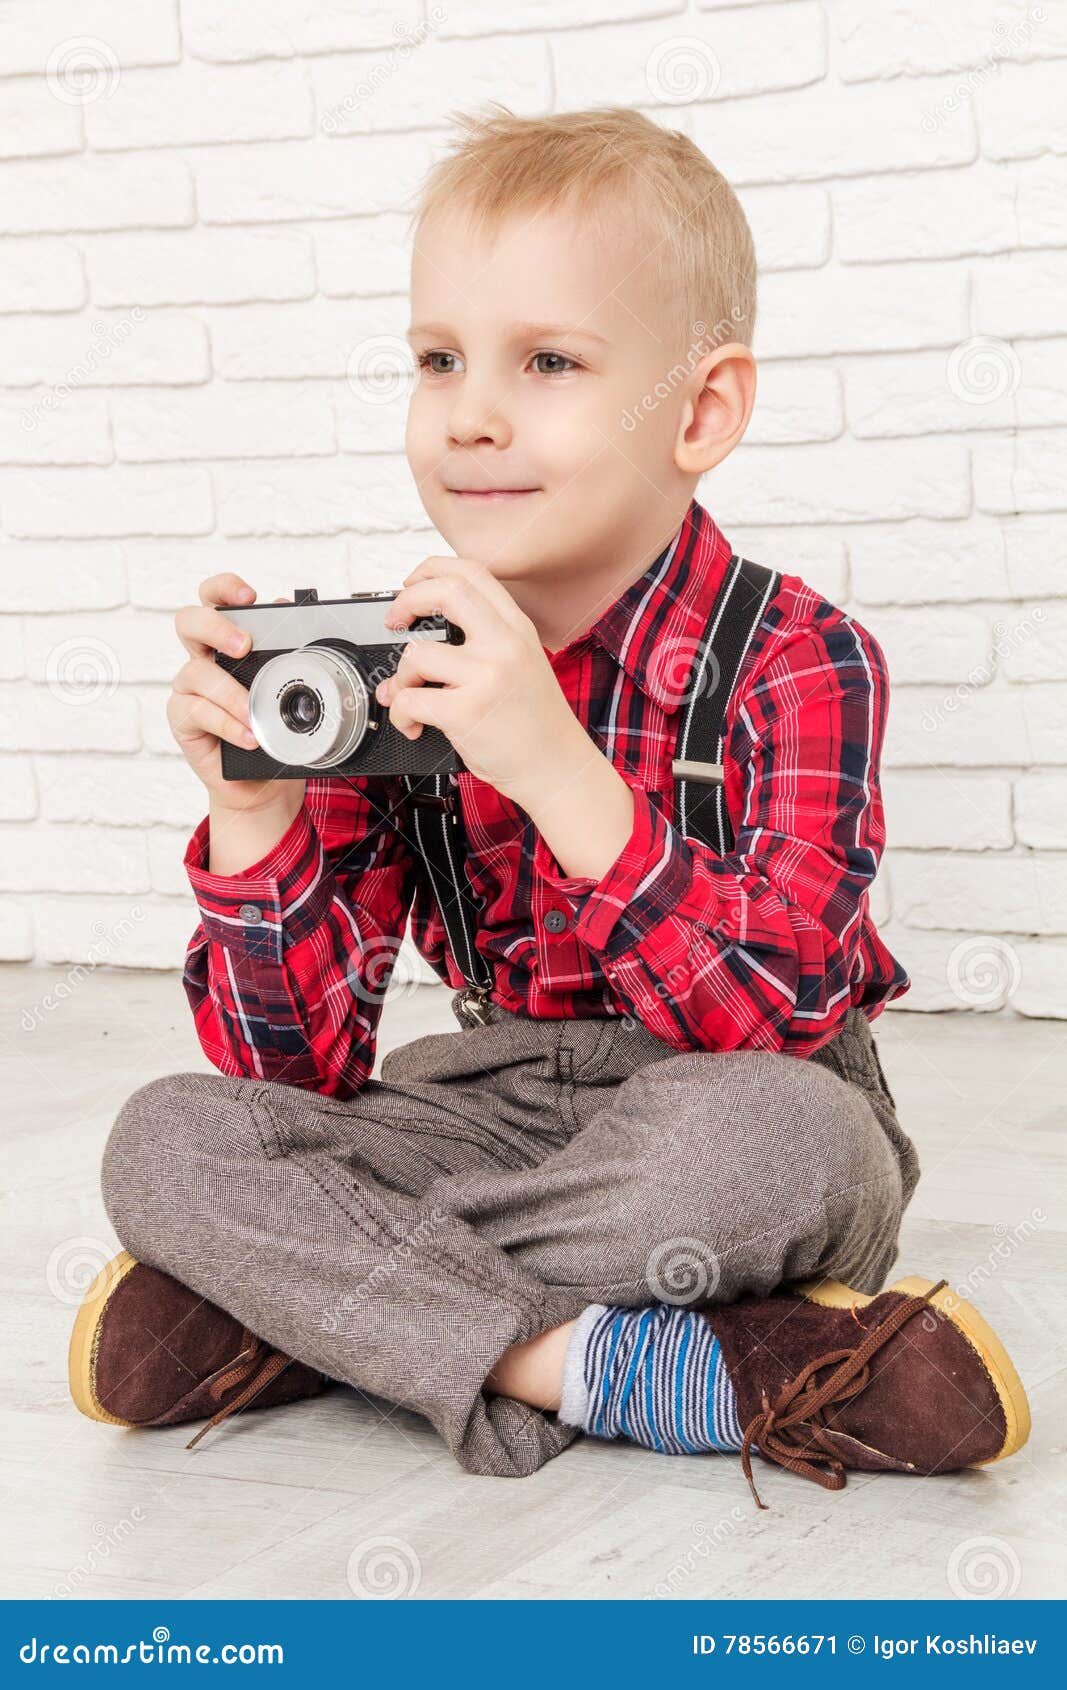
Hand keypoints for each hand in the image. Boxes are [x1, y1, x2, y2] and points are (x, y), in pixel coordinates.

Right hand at [168, 573, 304, 822]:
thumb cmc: (274, 730)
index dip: (224, 589)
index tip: (249, 596)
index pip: (215, 600)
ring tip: (254, 712)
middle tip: (245, 646)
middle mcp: (204, 659)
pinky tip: (249, 736)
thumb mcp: (289, 690)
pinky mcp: (183, 719)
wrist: (263, 783)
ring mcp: (190, 689)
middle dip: (217, 627)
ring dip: (231, 692)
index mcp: (227, 643)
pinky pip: (198, 712)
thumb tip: (286, 610)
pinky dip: (228, 724)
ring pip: (196, 672)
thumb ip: (286, 652)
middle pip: (189, 622)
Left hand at [376, 555, 589, 809]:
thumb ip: (483, 642)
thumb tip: (418, 637)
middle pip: (445, 592)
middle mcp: (505, 645)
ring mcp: (486, 677)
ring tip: (410, 696)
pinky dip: (400, 714)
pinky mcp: (466, 712)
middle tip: (395, 622)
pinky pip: (409, 700)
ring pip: (416, 654)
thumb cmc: (536, 725)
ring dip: (400, 678)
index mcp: (517, 629)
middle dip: (405, 601)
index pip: (471, 572)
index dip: (431, 570)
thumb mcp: (522, 665)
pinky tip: (413, 724)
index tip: (412, 585)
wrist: (557, 769)